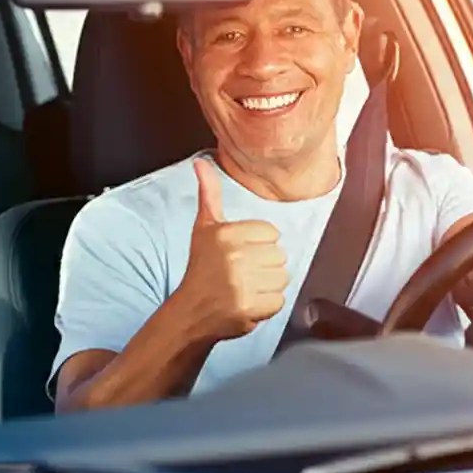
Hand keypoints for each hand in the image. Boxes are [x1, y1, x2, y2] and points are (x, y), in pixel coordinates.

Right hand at [176, 158, 289, 340]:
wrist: (191, 310)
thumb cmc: (202, 267)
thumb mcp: (204, 227)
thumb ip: (209, 193)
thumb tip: (201, 161)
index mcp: (227, 233)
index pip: (272, 233)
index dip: (259, 244)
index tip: (241, 253)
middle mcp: (234, 256)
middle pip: (279, 255)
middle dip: (265, 266)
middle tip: (243, 272)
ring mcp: (241, 284)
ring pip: (282, 278)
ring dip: (268, 286)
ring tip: (247, 287)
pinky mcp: (248, 308)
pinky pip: (279, 301)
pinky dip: (267, 305)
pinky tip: (249, 302)